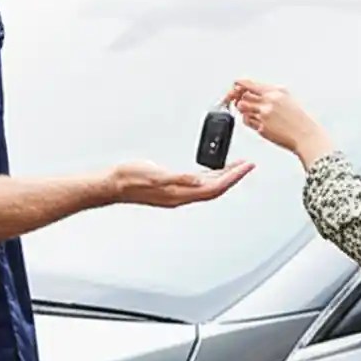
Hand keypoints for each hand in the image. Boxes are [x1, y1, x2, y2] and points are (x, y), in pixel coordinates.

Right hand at [109, 159, 254, 207]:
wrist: (113, 184)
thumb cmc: (130, 178)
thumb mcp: (155, 174)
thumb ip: (178, 178)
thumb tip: (198, 181)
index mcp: (180, 194)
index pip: (215, 187)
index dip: (233, 177)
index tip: (246, 166)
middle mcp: (181, 196)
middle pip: (215, 188)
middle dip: (233, 176)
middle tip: (247, 165)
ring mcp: (177, 193)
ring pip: (208, 187)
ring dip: (223, 177)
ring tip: (235, 167)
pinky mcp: (172, 188)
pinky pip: (198, 184)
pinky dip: (209, 176)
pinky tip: (210, 171)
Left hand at [224, 79, 334, 166]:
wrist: (306, 135)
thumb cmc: (300, 119)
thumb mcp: (288, 98)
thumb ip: (272, 93)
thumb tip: (256, 89)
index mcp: (276, 92)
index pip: (251, 85)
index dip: (241, 84)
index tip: (236, 83)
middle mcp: (269, 102)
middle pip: (243, 96)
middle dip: (239, 97)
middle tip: (239, 99)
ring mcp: (264, 115)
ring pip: (243, 108)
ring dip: (243, 109)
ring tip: (249, 110)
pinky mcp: (262, 128)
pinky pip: (247, 121)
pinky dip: (248, 119)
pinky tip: (254, 119)